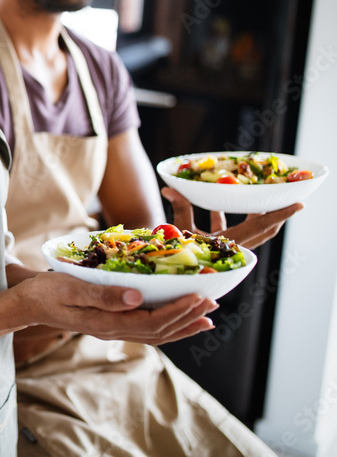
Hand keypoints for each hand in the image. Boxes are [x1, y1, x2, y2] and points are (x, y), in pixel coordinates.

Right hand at [18, 272, 215, 345]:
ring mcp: (111, 329)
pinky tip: (176, 317)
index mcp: (106, 322)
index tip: (199, 296)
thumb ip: (103, 295)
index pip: (151, 321)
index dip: (178, 311)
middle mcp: (112, 330)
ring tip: (205, 315)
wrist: (27, 304)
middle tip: (212, 303)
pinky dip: (166, 325)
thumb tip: (136, 297)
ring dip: (182, 325)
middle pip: (159, 331)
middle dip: (188, 318)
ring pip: (155, 334)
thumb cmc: (46, 292)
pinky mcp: (109, 323)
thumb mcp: (71, 288)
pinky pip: (144, 329)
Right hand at [160, 186, 302, 248]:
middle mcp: (238, 246)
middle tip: (282, 194)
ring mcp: (235, 248)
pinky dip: (236, 217)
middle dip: (276, 211)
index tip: (298, 205)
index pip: (261, 226)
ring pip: (255, 229)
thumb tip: (168, 189)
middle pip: (266, 228)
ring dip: (259, 213)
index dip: (280, 214)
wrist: (179, 278)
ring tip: (259, 196)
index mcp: (232, 242)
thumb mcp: (181, 232)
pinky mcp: (227, 248)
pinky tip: (221, 204)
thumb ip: (180, 209)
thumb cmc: (181, 257)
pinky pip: (239, 230)